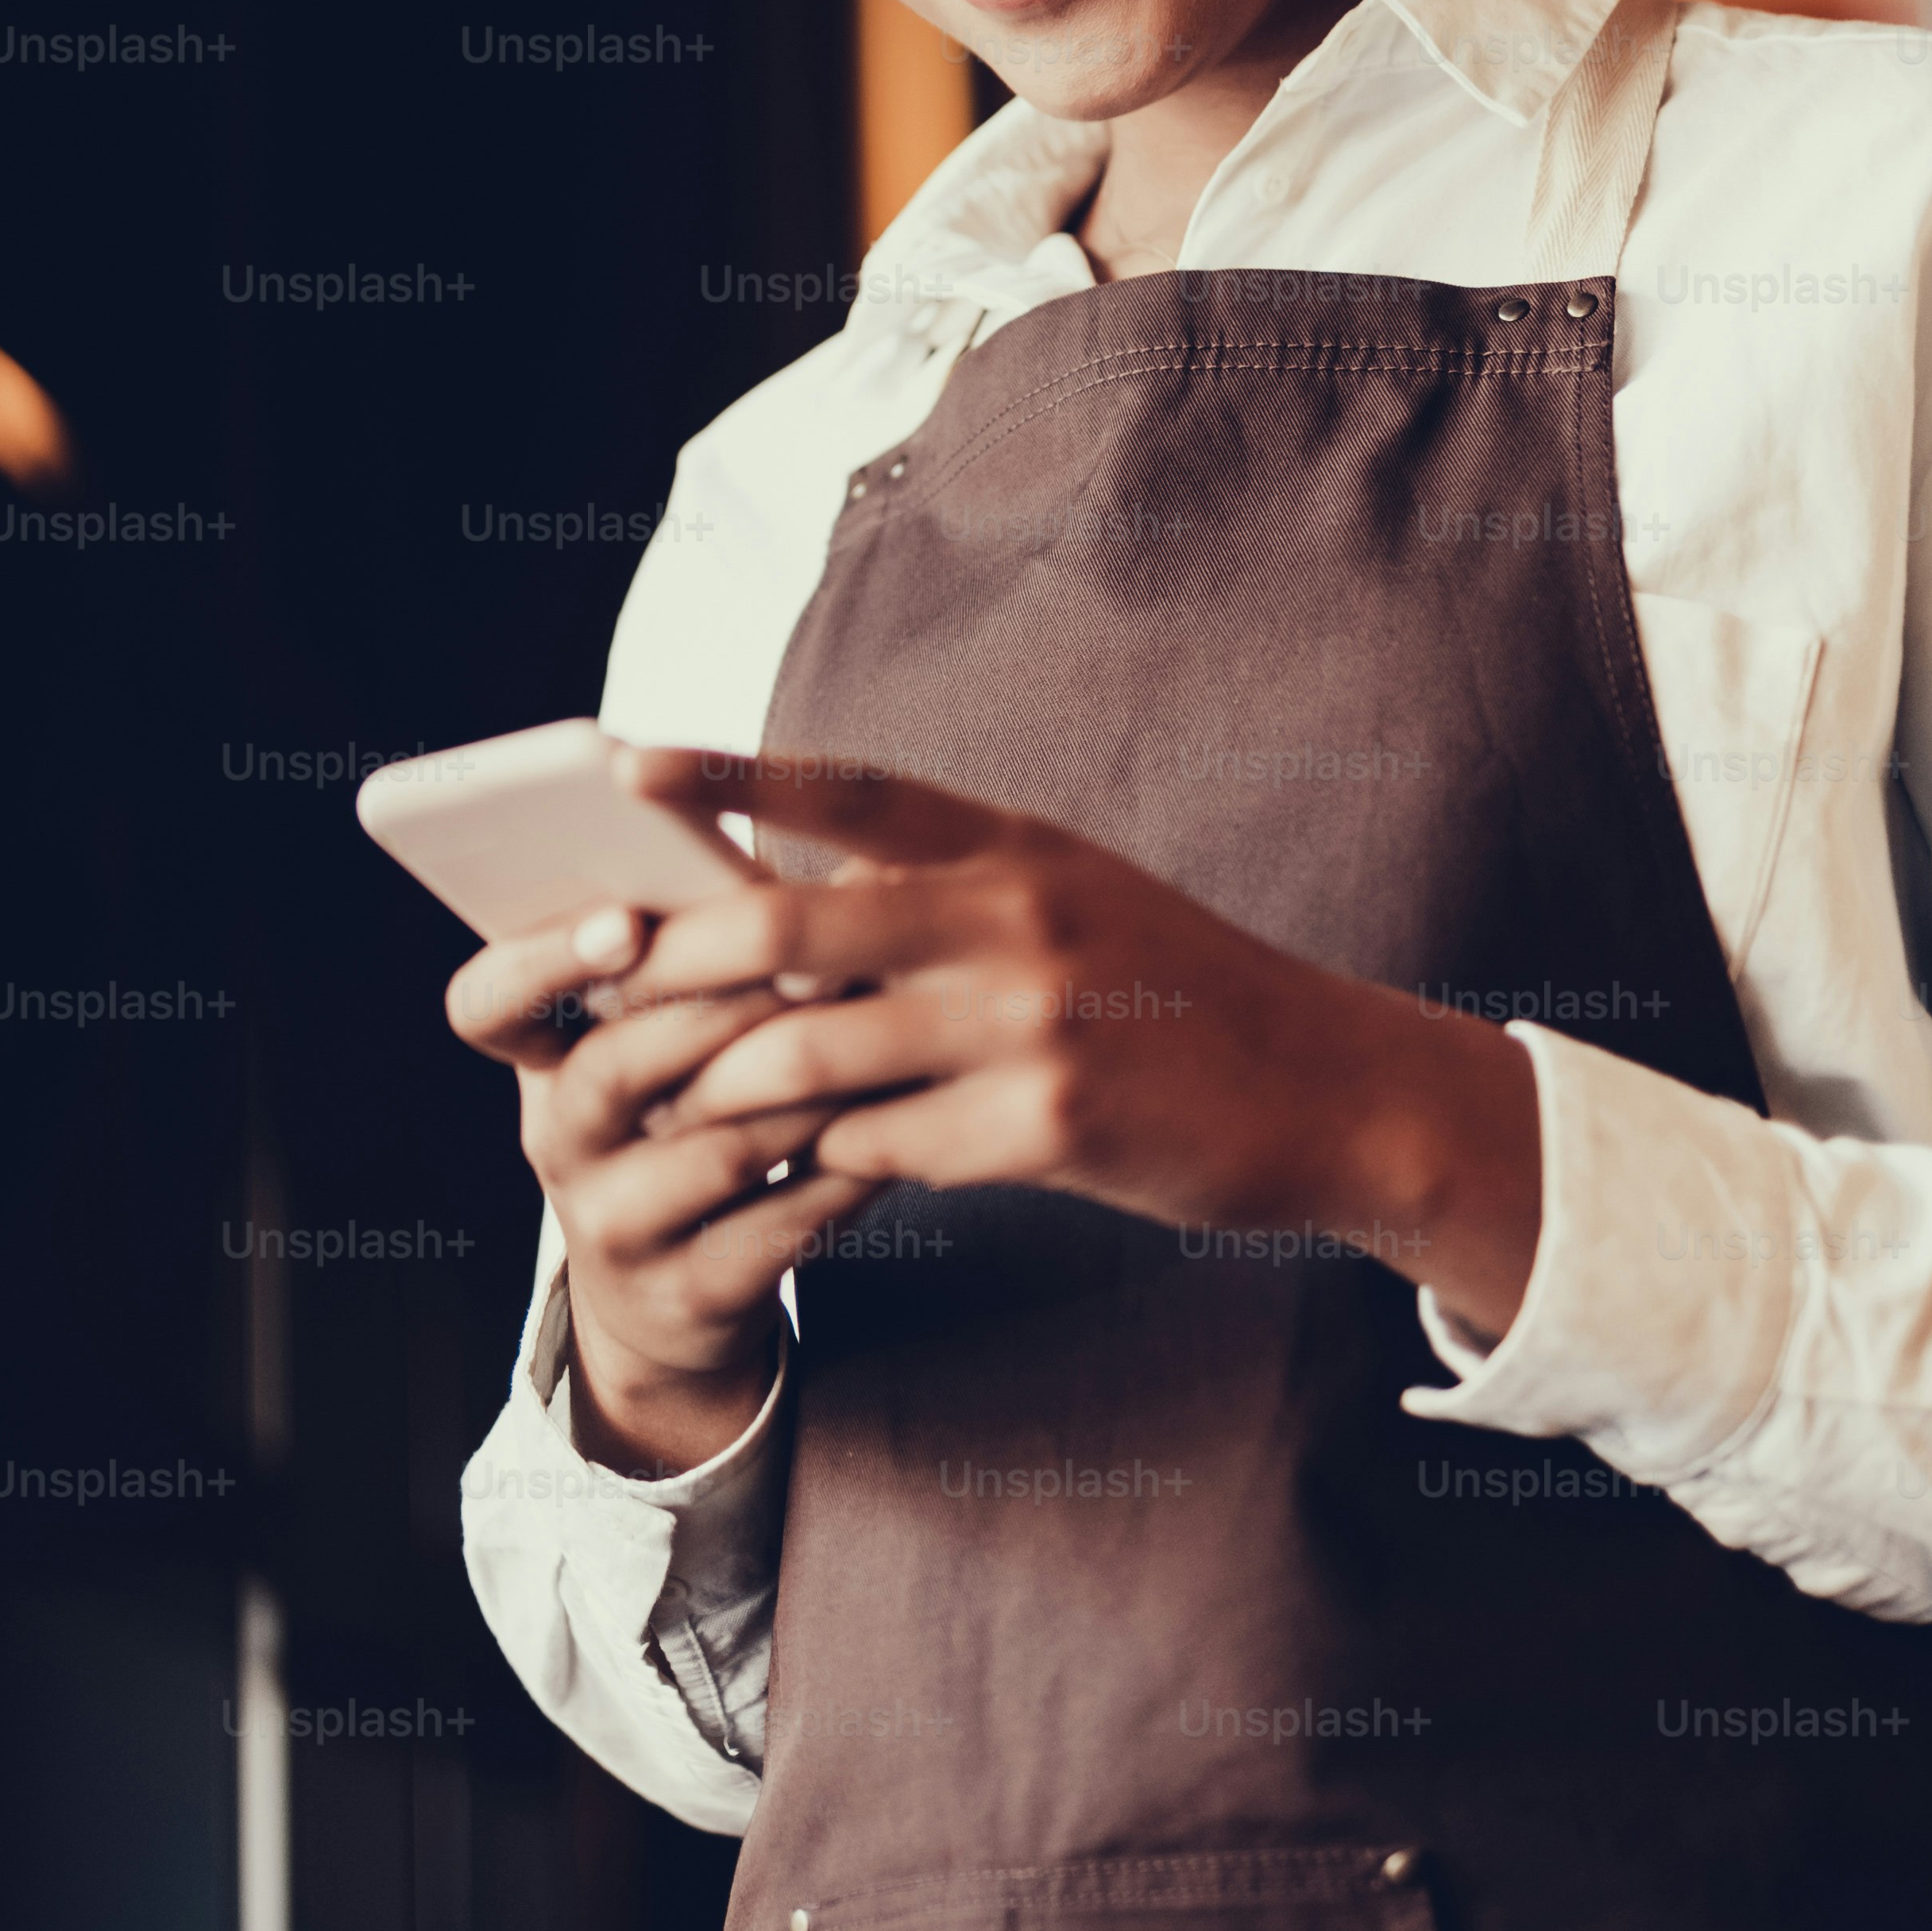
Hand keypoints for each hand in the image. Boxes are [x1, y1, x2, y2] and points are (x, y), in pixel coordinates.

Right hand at [444, 884, 889, 1474]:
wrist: (673, 1299)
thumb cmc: (680, 1123)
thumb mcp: (652, 1048)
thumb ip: (682, 961)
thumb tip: (754, 848)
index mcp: (541, 1065)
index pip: (486, 1006)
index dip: (540, 962)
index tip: (621, 923)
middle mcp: (559, 1146)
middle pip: (609, 1071)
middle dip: (712, 1011)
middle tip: (809, 961)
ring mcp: (618, 1229)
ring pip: (710, 1150)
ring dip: (800, 1085)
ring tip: (873, 1031)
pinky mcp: (693, 1295)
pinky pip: (778, 1226)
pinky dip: (842, 1172)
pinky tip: (894, 1126)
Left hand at [616, 748, 1547, 1333]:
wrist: (1327, 1089)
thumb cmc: (1171, 992)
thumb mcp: (1067, 895)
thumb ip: (943, 888)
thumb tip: (784, 893)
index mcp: (1011, 845)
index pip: (846, 790)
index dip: (729, 774)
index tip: (627, 765)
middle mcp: (1014, 916)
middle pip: (790, 928)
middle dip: (678, 968)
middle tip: (604, 994)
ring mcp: (1029, 1023)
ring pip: (811, 1056)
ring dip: (732, 1091)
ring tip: (689, 1109)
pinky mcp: (1045, 1127)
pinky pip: (880, 1146)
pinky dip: (833, 1158)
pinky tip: (826, 1165)